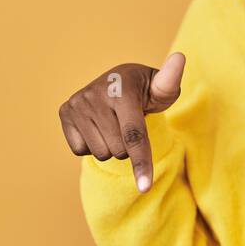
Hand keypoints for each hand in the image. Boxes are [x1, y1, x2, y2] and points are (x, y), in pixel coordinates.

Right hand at [58, 52, 185, 192]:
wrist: (116, 82)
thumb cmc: (146, 91)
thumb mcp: (161, 88)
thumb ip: (170, 80)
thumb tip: (180, 58)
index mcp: (122, 89)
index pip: (134, 135)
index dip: (142, 162)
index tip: (146, 187)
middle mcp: (95, 94)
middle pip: (119, 150)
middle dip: (129, 146)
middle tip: (130, 125)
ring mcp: (77, 103)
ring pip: (101, 153)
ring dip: (112, 146)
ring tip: (114, 125)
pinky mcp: (64, 112)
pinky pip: (81, 150)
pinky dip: (92, 145)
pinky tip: (98, 126)